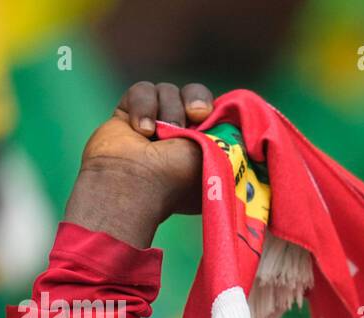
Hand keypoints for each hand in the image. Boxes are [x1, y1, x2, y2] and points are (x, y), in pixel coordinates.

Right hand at [64, 82, 215, 247]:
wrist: (134, 181)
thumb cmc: (178, 176)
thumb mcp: (217, 157)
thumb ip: (228, 135)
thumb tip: (234, 121)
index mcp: (204, 149)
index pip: (219, 114)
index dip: (216, 109)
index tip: (209, 115)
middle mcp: (180, 136)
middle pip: (195, 93)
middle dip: (195, 99)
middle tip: (196, 114)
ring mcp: (155, 123)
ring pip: (168, 91)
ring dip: (168, 110)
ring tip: (157, 134)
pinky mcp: (129, 113)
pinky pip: (143, 90)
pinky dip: (143, 107)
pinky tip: (141, 130)